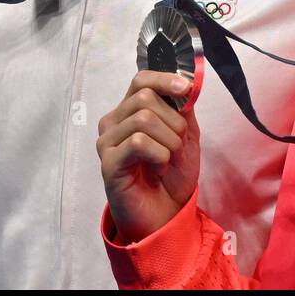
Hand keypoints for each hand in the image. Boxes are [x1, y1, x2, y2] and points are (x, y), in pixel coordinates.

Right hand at [97, 71, 200, 243]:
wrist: (167, 216)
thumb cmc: (172, 177)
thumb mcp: (185, 136)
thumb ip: (182, 109)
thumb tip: (186, 83)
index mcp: (129, 112)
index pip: (141, 80)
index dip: (165, 79)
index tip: (187, 88)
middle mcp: (113, 122)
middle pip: (145, 97)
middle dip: (174, 122)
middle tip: (178, 147)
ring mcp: (107, 142)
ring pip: (144, 119)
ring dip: (169, 142)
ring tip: (168, 161)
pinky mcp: (109, 163)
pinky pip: (138, 142)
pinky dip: (159, 156)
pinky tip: (158, 170)